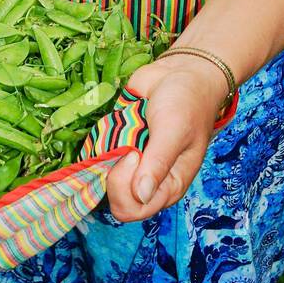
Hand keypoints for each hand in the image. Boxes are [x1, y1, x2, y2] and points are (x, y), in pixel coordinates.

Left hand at [103, 54, 230, 222]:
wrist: (180, 73)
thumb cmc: (186, 103)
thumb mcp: (174, 132)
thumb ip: (158, 163)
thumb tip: (141, 196)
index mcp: (167, 186)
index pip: (134, 209)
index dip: (125, 187)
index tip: (133, 154)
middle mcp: (147, 179)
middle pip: (114, 195)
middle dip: (115, 169)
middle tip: (130, 142)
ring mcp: (130, 161)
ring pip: (102, 171)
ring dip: (110, 148)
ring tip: (131, 126)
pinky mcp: (118, 142)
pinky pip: (97, 149)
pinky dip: (103, 135)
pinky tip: (122, 120)